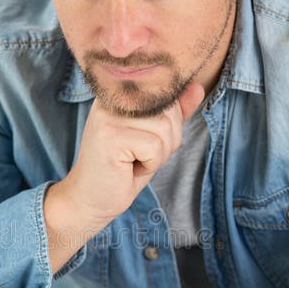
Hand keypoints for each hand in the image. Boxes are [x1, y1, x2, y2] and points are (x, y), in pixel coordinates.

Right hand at [53, 81, 204, 231]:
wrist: (90, 199)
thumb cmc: (123, 169)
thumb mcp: (155, 137)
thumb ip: (174, 113)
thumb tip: (198, 88)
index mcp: (121, 92)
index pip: (168, 96)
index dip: (170, 125)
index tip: (144, 143)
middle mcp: (112, 98)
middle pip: (169, 112)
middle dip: (166, 141)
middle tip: (138, 156)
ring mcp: (109, 116)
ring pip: (164, 130)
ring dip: (158, 155)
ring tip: (133, 161)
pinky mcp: (110, 136)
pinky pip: (154, 147)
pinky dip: (149, 165)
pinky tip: (128, 169)